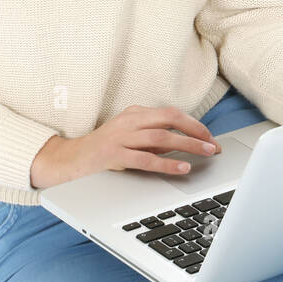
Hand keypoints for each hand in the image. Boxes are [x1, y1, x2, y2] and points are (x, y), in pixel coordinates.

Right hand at [30, 104, 221, 188]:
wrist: (68, 162)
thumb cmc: (104, 153)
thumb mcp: (132, 141)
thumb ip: (156, 142)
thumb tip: (188, 146)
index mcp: (135, 114)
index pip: (172, 114)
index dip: (195, 125)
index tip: (212, 138)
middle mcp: (129, 121)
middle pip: (171, 119)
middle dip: (197, 132)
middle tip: (215, 145)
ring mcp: (120, 137)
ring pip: (162, 136)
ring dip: (189, 145)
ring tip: (206, 153)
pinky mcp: (112, 155)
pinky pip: (145, 158)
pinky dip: (167, 162)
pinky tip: (182, 167)